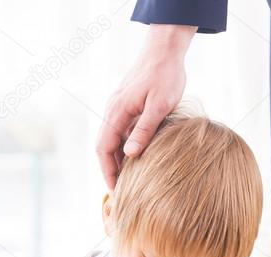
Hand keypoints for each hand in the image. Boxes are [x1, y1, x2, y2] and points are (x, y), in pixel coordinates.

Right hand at [96, 24, 194, 189]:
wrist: (164, 51)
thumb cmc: (165, 76)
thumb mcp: (160, 105)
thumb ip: (145, 130)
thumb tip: (130, 155)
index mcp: (117, 111)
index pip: (104, 149)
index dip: (108, 172)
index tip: (116, 191)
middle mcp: (113, 110)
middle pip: (105, 147)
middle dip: (111, 170)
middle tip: (122, 192)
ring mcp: (119, 108)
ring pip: (113, 140)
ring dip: (119, 160)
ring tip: (130, 181)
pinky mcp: (127, 106)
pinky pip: (121, 131)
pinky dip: (126, 147)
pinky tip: (138, 158)